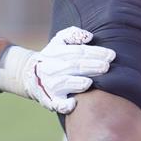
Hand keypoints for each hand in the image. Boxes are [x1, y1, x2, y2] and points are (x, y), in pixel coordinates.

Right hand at [0, 26, 115, 112]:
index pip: (78, 51)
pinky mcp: (50, 100)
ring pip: (64, 83)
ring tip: (91, 82)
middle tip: (106, 67)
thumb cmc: (53, 58)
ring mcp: (50, 85)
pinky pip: (56, 104)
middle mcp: (51, 68)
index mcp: (55, 52)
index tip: (111, 55)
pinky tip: (73, 103)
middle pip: (73, 66)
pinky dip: (63, 105)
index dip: (95, 52)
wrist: (30, 76)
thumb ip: (72, 35)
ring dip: (77, 83)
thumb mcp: (58, 42)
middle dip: (91, 66)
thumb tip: (89, 36)